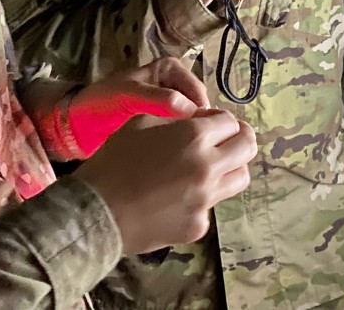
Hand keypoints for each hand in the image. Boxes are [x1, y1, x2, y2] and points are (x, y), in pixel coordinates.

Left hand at [68, 57, 209, 157]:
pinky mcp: (165, 126)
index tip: (200, 137)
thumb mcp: (128, 94)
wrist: (81, 123)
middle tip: (195, 149)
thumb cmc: (102, 101)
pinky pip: (181, 135)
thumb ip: (156, 98)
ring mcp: (171, 107)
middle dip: (198, 127)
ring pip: (193, 123)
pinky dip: (180, 145)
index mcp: (170, 69)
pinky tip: (177, 157)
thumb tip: (189, 110)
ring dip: (190, 138)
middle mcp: (175, 85)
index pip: (197, 91)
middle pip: (199, 108)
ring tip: (185, 155)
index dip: (201, 113)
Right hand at [74, 109, 256, 253]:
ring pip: (240, 178)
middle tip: (226, 140)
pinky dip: (202, 199)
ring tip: (210, 167)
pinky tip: (178, 197)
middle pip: (247, 147)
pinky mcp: (199, 225)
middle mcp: (208, 166)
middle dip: (239, 139)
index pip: (230, 122)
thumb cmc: (113, 162)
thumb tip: (197, 120)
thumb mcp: (141, 122)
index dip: (219, 120)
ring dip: (230, 167)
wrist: (96, 212)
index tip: (208, 124)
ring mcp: (206, 199)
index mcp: (194, 136)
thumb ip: (175, 118)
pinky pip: (212, 206)